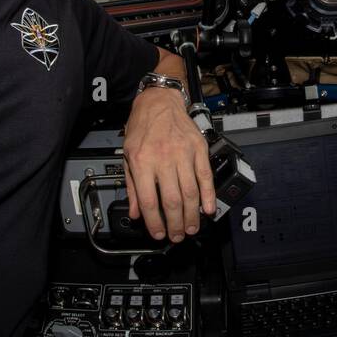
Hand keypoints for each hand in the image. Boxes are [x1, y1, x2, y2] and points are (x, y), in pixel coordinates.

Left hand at [121, 87, 214, 241]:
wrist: (159, 101)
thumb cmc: (142, 126)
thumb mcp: (127, 154)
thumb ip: (131, 186)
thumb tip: (136, 212)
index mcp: (142, 162)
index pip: (149, 201)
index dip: (155, 222)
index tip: (158, 233)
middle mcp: (163, 158)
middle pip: (172, 201)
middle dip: (175, 224)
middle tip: (177, 235)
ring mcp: (183, 154)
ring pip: (190, 192)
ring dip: (192, 215)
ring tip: (191, 228)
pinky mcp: (198, 149)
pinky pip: (205, 177)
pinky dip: (209, 195)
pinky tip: (209, 209)